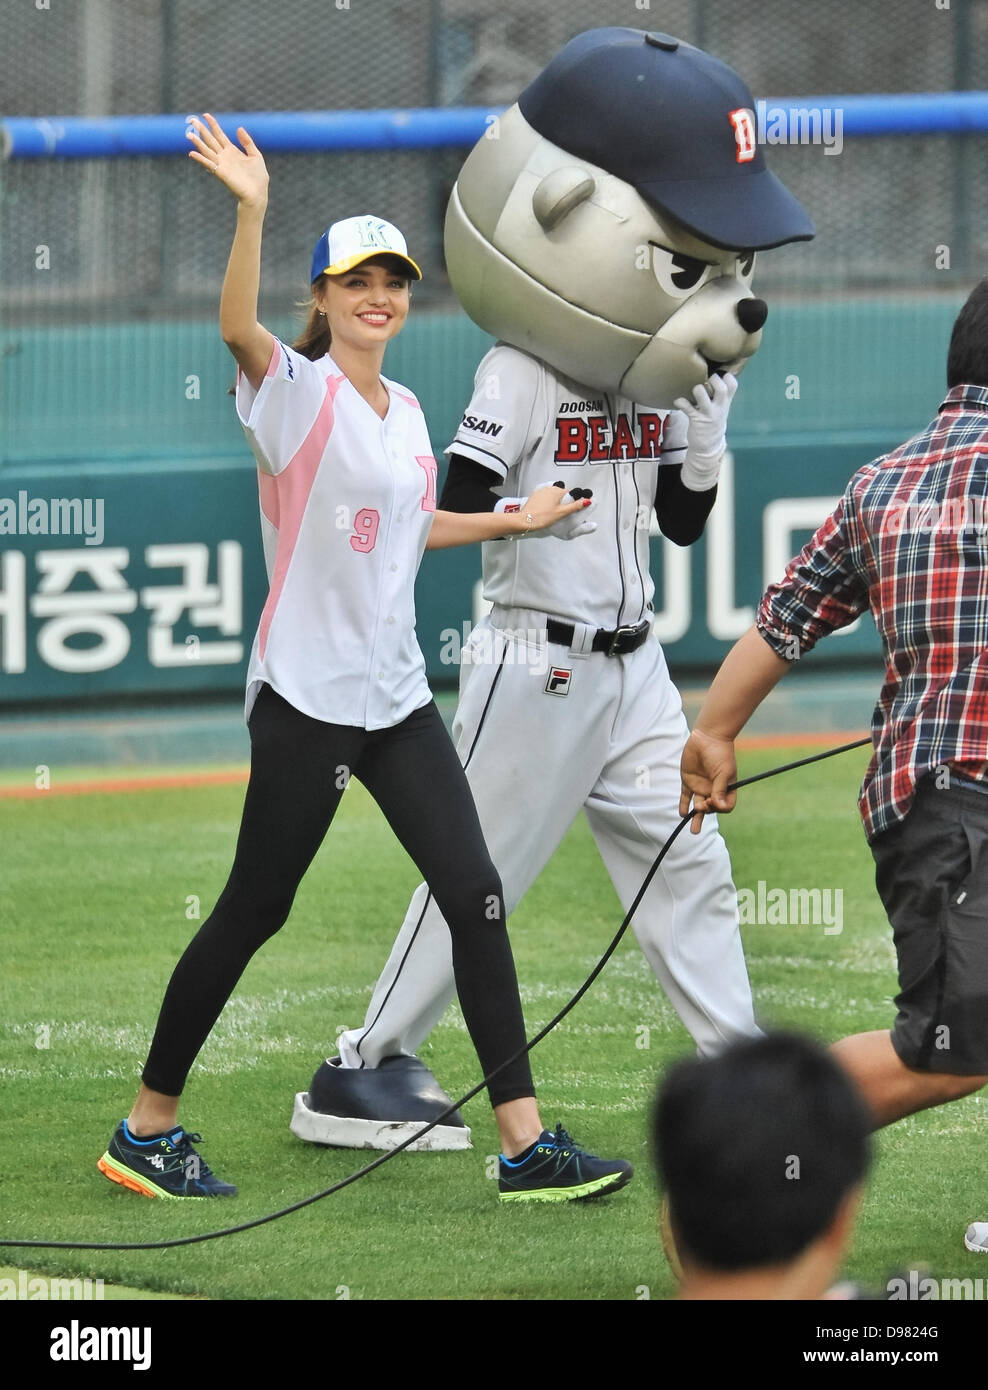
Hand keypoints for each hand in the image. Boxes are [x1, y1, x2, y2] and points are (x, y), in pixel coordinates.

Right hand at [186, 113, 268, 207]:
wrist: (258, 194)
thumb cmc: (258, 177)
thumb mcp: (255, 155)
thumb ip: (247, 142)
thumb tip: (238, 128)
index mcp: (232, 151)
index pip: (219, 135)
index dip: (213, 125)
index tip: (205, 115)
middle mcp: (224, 156)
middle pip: (210, 140)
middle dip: (201, 130)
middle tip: (191, 119)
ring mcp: (221, 164)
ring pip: (207, 150)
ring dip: (197, 143)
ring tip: (188, 134)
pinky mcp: (221, 173)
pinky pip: (209, 164)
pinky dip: (200, 159)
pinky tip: (192, 153)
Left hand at [527, 480, 595, 538]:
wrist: (525, 520)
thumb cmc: (542, 517)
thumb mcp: (562, 513)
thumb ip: (575, 506)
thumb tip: (587, 501)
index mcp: (557, 491)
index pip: (570, 493)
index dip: (571, 501)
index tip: (570, 508)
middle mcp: (549, 488)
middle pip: (561, 493)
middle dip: (563, 500)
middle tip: (561, 512)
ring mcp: (541, 491)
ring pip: (552, 494)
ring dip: (554, 500)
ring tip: (552, 512)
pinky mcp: (535, 495)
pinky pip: (544, 496)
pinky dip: (546, 501)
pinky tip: (545, 509)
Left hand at [674, 372, 737, 490]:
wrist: (709, 445)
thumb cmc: (713, 420)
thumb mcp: (722, 408)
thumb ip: (720, 393)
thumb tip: (716, 374)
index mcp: (725, 402)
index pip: (733, 385)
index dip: (727, 376)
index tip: (719, 374)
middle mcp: (719, 407)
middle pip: (721, 389)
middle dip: (713, 379)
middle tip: (706, 380)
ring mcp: (708, 414)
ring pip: (702, 396)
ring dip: (697, 389)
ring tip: (693, 391)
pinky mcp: (696, 420)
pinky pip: (687, 408)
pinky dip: (681, 402)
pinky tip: (678, 401)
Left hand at [679, 728, 737, 833]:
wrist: (707, 737)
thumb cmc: (720, 754)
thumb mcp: (723, 772)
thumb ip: (719, 789)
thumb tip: (718, 807)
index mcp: (726, 788)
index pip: (726, 806)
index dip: (720, 808)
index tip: (713, 801)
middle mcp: (714, 790)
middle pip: (711, 808)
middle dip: (707, 810)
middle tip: (702, 806)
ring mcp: (701, 786)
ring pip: (698, 807)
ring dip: (696, 818)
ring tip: (694, 831)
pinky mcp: (688, 781)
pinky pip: (686, 797)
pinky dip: (684, 806)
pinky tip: (683, 815)